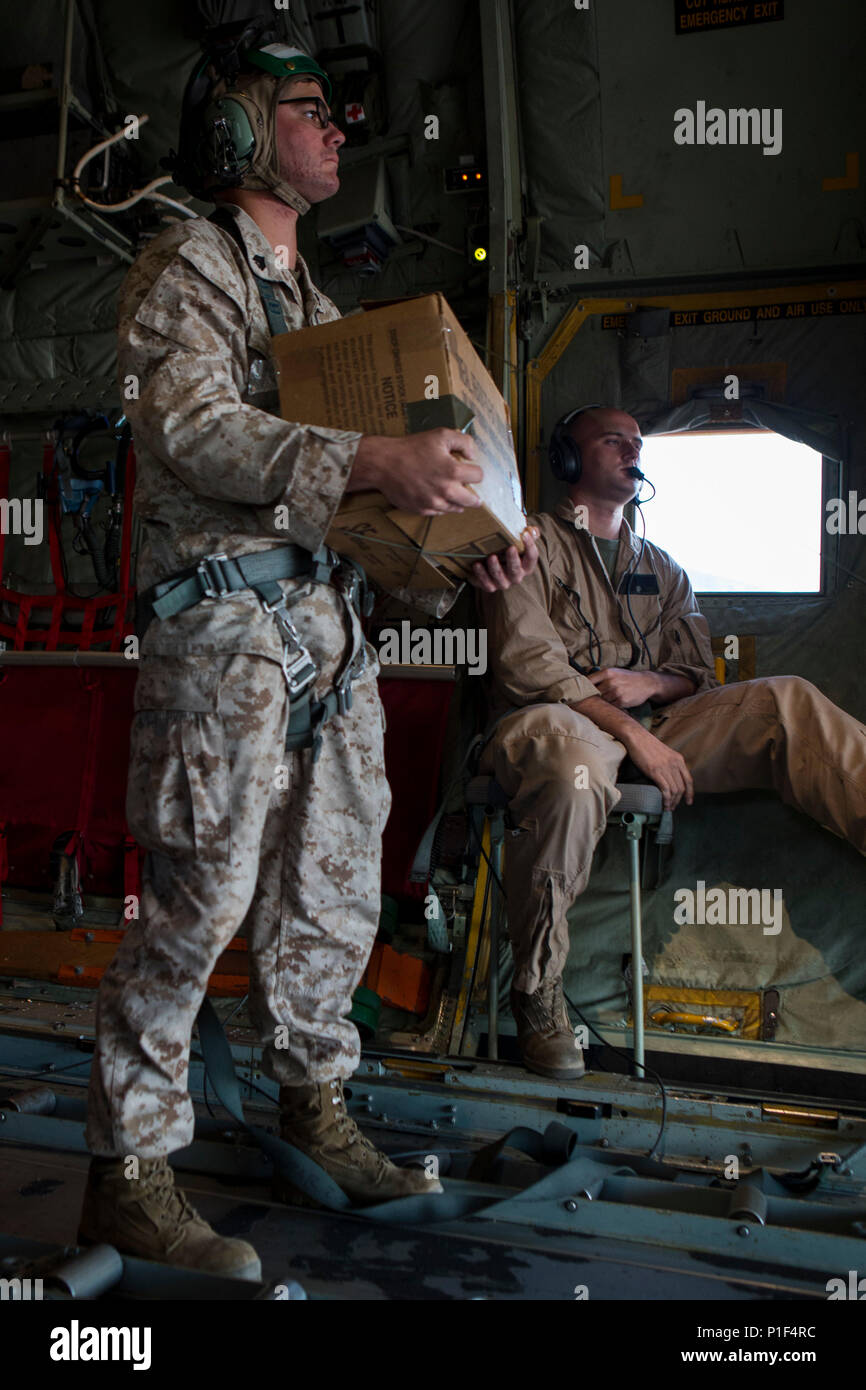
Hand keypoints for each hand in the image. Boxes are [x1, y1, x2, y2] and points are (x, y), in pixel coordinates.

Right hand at [349, 429, 483, 514]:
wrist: (384, 463)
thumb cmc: (411, 448)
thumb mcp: (440, 435)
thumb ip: (463, 442)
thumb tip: (472, 455)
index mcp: (453, 471)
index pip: (478, 476)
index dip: (475, 471)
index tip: (470, 470)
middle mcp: (446, 491)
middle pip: (472, 501)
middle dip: (474, 496)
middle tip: (474, 495)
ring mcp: (433, 503)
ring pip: (456, 508)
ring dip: (457, 501)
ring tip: (454, 495)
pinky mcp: (422, 510)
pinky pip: (438, 512)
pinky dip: (440, 506)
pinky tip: (437, 497)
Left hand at [469, 527, 538, 591]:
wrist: (487, 563)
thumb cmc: (505, 549)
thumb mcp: (516, 541)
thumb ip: (527, 534)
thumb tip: (532, 531)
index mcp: (526, 565)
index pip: (532, 557)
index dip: (530, 546)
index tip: (525, 534)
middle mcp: (516, 576)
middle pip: (516, 570)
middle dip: (513, 560)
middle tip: (511, 548)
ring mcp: (503, 583)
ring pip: (500, 578)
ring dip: (496, 568)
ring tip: (491, 557)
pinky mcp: (490, 586)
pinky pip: (486, 583)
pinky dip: (481, 574)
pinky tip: (477, 564)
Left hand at [587, 667, 657, 707]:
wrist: (646, 683)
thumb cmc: (627, 677)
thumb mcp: (615, 671)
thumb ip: (600, 675)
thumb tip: (584, 674)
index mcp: (607, 672)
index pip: (588, 680)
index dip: (581, 687)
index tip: (576, 692)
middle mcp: (610, 682)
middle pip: (592, 692)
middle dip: (589, 697)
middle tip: (584, 701)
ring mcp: (616, 692)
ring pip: (601, 701)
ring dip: (599, 703)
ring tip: (597, 704)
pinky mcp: (621, 701)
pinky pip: (610, 706)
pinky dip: (608, 707)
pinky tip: (608, 706)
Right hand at [620, 724, 693, 810]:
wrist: (637, 737)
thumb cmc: (647, 745)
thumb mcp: (665, 753)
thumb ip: (670, 764)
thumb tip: (670, 777)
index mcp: (678, 759)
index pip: (689, 780)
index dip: (690, 793)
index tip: (688, 801)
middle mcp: (675, 764)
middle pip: (682, 788)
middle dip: (678, 800)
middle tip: (673, 807)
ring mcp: (665, 767)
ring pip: (675, 791)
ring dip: (672, 802)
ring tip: (667, 807)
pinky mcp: (655, 771)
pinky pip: (665, 789)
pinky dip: (666, 799)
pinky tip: (663, 804)